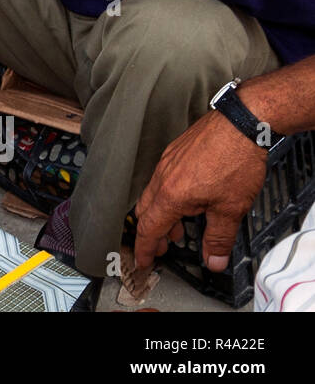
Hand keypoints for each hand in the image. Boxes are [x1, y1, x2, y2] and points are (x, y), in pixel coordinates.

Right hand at [133, 111, 265, 271]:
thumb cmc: (235, 159)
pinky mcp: (175, 151)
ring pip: (153, 194)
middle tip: (162, 248)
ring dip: (162, 214)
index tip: (142, 260)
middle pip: (145, 211)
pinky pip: (162, 178)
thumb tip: (213, 260)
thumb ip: (219, 238)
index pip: (149, 228)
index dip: (144, 248)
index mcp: (171, 195)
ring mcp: (167, 162)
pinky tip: (188, 197)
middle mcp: (163, 177)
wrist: (240, 123)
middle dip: (152, 233)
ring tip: (179, 227)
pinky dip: (168, 195)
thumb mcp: (231, 209)